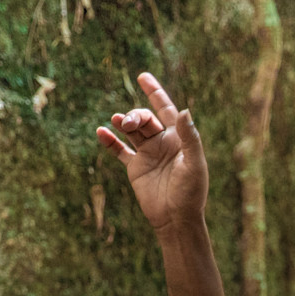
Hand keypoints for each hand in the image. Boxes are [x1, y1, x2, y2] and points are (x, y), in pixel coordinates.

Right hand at [95, 73, 207, 235]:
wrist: (176, 219)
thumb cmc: (191, 192)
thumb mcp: (194, 163)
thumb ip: (189, 137)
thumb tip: (184, 110)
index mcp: (178, 138)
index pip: (166, 109)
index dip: (155, 92)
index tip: (142, 76)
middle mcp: (162, 143)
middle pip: (145, 118)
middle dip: (135, 115)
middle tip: (127, 121)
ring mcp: (148, 154)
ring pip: (132, 131)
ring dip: (123, 123)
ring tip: (118, 121)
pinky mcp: (135, 168)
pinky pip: (120, 150)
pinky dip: (110, 141)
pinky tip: (100, 132)